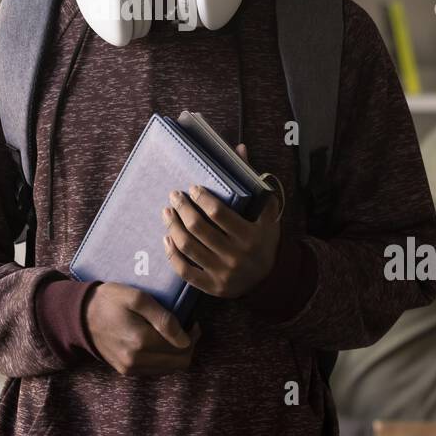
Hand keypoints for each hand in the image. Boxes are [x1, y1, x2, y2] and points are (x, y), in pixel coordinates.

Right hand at [83, 282, 200, 375]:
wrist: (80, 316)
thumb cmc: (109, 301)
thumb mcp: (137, 298)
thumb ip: (163, 318)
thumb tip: (185, 338)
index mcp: (141, 341)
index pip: (183, 348)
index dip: (193, 335)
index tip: (192, 321)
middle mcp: (136, 360)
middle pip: (180, 363)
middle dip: (188, 346)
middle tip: (187, 327)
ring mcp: (131, 368)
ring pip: (169, 369)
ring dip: (177, 353)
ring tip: (173, 334)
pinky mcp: (126, 371)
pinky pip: (156, 370)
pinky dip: (164, 358)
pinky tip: (159, 342)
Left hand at [161, 143, 281, 298]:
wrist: (269, 279)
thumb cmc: (264, 238)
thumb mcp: (266, 210)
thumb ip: (253, 181)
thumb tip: (239, 148)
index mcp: (251, 236)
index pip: (219, 213)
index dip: (202, 198)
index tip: (192, 188)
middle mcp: (236, 256)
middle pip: (199, 228)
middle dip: (182, 209)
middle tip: (174, 196)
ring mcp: (223, 274)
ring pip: (188, 247)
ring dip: (173, 227)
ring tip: (166, 212)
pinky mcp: (212, 287)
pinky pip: (185, 271)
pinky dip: (172, 254)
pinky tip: (167, 238)